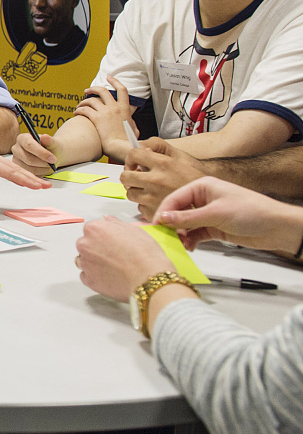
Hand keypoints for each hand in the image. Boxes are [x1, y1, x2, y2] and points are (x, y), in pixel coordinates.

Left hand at [0, 135, 48, 199]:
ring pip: (12, 165)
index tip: (37, 186)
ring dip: (26, 174)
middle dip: (31, 178)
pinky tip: (23, 176)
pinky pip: (6, 164)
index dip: (25, 180)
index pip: (9, 173)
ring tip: (39, 183)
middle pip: (15, 168)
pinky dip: (17, 170)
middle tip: (46, 186)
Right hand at [10, 131, 64, 175]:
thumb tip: (45, 137)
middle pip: (29, 159)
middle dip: (43, 163)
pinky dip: (40, 174)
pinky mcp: (18, 169)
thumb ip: (50, 140)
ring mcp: (16, 160)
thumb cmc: (51, 148)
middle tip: (52, 163)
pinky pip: (29, 175)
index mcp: (22, 138)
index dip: (42, 153)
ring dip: (42, 169)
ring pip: (29, 169)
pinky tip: (43, 168)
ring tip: (48, 165)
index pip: (29, 145)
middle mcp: (16, 149)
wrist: (51, 156)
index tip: (53, 159)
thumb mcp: (53, 143)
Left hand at [74, 76, 134, 161]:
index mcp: (125, 108)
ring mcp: (106, 112)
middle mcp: (115, 107)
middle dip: (93, 88)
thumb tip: (131, 122)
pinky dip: (79, 110)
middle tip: (87, 90)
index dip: (114, 81)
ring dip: (83, 101)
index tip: (109, 77)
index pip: (121, 89)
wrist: (121, 147)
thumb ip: (131, 122)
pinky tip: (76, 113)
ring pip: (91, 100)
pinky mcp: (97, 118)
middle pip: (102, 91)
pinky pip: (85, 110)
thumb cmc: (127, 141)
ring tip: (79, 105)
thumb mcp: (134, 129)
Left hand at [75, 216, 172, 299]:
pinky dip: (95, 276)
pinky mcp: (88, 280)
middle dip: (97, 249)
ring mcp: (85, 263)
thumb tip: (108, 219)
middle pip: (86, 244)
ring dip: (94, 262)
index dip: (104, 236)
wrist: (148, 277)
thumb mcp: (133, 230)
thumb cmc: (144, 253)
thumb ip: (115, 223)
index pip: (92, 229)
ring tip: (114, 267)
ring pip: (84, 260)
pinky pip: (86, 276)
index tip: (112, 241)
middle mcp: (84, 244)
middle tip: (115, 255)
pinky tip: (109, 276)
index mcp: (94, 229)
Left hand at [120, 138, 205, 219]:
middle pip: (125, 177)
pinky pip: (139, 208)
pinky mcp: (154, 212)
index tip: (133, 163)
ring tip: (150, 191)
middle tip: (137, 178)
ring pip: (130, 194)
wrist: (210, 201)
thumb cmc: (195, 179)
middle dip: (129, 177)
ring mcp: (153, 198)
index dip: (131, 159)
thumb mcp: (179, 159)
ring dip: (137, 192)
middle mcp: (156, 180)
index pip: (133, 154)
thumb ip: (158, 153)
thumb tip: (142, 151)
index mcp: (163, 163)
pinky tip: (158, 202)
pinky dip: (146, 206)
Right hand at [154, 176, 302, 254]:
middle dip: (171, 225)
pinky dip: (190, 241)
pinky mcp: (213, 228)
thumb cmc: (253, 211)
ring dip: (181, 235)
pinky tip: (190, 247)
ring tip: (181, 244)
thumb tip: (163, 219)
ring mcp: (208, 214)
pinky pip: (194, 234)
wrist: (277, 227)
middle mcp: (203, 199)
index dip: (164, 212)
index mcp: (202, 187)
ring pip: (185, 225)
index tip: (155, 226)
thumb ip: (187, 218)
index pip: (174, 199)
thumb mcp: (215, 213)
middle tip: (166, 238)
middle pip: (178, 212)